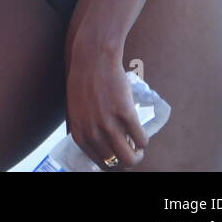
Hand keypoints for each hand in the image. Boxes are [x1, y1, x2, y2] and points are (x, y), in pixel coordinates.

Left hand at [65, 35, 147, 169]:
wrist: (94, 58)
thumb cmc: (84, 81)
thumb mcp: (77, 109)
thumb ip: (86, 128)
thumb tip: (101, 146)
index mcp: (79, 132)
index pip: (98, 162)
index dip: (111, 163)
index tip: (117, 157)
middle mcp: (93, 131)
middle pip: (115, 163)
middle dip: (126, 161)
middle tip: (131, 151)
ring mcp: (109, 123)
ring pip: (130, 157)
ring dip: (137, 155)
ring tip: (138, 147)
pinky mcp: (125, 114)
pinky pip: (141, 139)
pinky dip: (144, 141)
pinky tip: (141, 134)